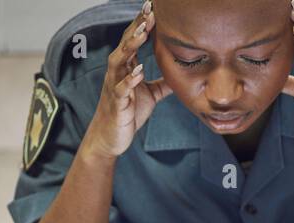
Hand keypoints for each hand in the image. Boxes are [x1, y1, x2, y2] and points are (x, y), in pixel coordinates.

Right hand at [82, 0, 171, 160]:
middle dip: (137, 26)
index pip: (134, 40)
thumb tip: (182, 74)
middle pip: (126, 43)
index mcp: (125, 68)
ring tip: (143, 32)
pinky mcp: (116, 104)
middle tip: (150, 10)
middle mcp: (117, 73)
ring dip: (131, 46)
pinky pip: (120, 88)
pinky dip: (129, 79)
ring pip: (119, 61)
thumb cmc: (128, 114)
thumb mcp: (151, 95)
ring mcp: (114, 87)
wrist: (111, 138)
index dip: (143, 23)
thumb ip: (163, 82)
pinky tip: (139, 70)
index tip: (154, 7)